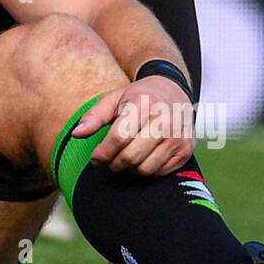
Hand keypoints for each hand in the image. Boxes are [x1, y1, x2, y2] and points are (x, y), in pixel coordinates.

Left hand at [73, 77, 194, 175]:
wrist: (173, 90)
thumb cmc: (138, 96)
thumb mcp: (113, 99)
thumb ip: (94, 116)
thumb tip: (77, 134)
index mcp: (144, 104)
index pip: (118, 138)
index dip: (102, 153)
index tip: (95, 157)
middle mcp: (165, 120)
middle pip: (131, 157)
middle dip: (113, 163)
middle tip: (108, 159)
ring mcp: (178, 136)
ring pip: (145, 169)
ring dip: (129, 168)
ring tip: (124, 156)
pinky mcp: (186, 150)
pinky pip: (159, 172)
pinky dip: (145, 169)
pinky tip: (142, 157)